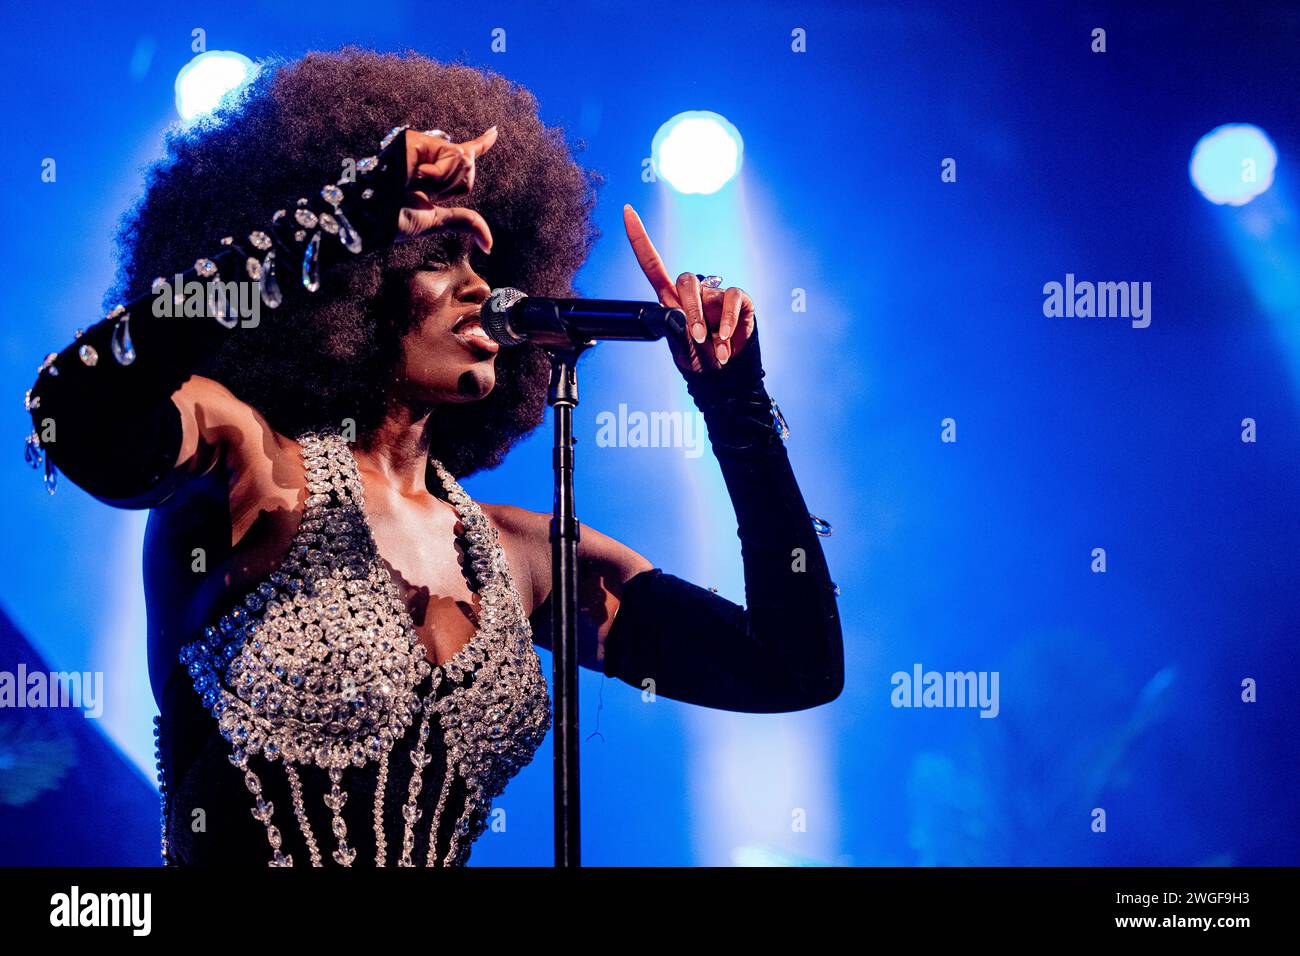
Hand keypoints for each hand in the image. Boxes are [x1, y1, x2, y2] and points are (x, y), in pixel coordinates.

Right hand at [396, 126, 497, 252]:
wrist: (375, 217)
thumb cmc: (397, 219)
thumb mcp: (438, 220)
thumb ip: (465, 222)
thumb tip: (489, 246)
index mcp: (433, 173)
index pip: (462, 156)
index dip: (481, 143)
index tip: (494, 132)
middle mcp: (427, 156)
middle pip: (468, 165)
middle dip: (454, 186)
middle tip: (424, 193)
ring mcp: (421, 145)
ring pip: (463, 159)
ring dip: (445, 181)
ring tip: (416, 184)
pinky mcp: (415, 140)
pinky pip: (451, 154)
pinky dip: (440, 173)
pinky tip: (417, 176)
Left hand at [622, 203, 755, 371]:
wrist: (723, 376)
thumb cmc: (697, 359)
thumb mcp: (678, 347)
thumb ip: (673, 328)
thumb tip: (678, 317)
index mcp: (670, 299)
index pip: (652, 263)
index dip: (640, 238)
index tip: (627, 210)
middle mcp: (693, 293)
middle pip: (685, 279)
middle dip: (690, 310)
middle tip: (696, 337)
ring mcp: (715, 295)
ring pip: (707, 292)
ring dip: (706, 321)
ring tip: (711, 348)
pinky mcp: (738, 301)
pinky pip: (733, 298)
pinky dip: (728, 322)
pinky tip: (724, 341)